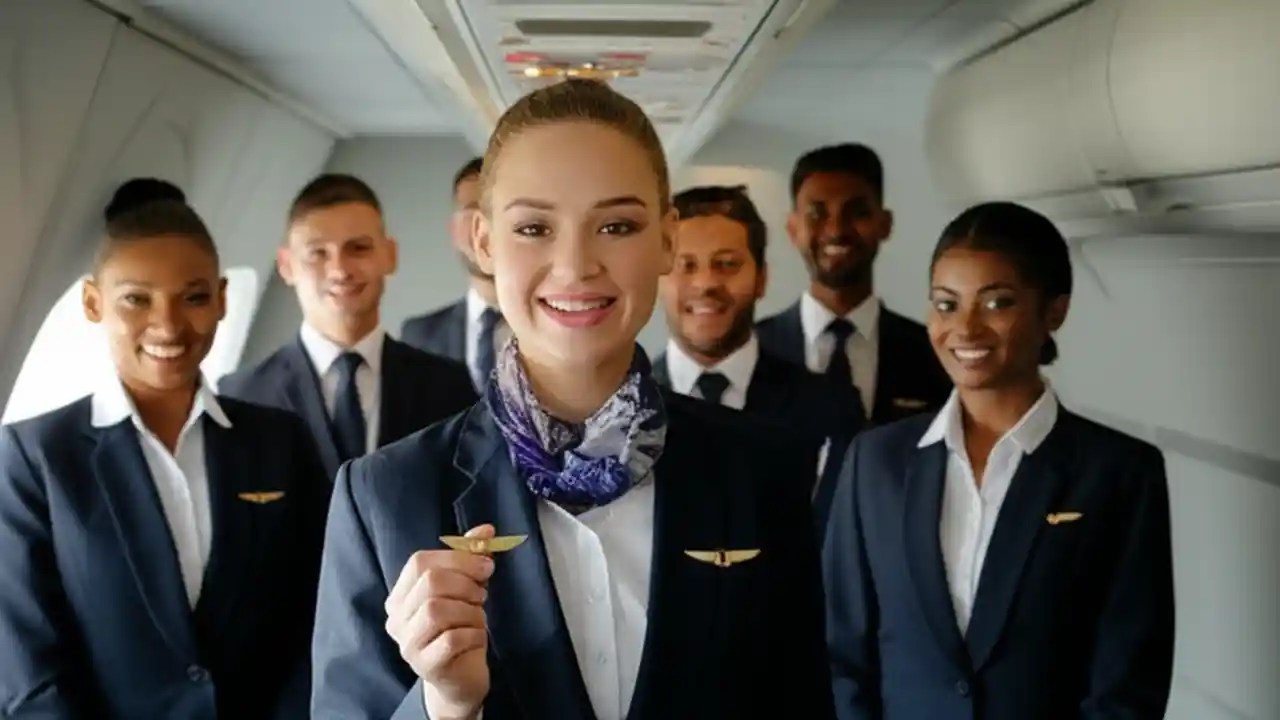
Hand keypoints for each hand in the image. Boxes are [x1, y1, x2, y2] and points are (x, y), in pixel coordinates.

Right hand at [385, 524, 495, 719]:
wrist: (459, 678)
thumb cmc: (459, 628)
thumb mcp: (465, 589)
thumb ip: (471, 559)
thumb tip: (486, 530)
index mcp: (400, 595)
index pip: (419, 562)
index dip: (457, 558)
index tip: (486, 564)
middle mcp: (396, 619)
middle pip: (429, 583)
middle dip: (466, 582)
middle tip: (483, 594)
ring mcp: (407, 644)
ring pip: (437, 610)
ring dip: (469, 609)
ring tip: (478, 616)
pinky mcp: (425, 665)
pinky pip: (451, 639)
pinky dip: (473, 633)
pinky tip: (477, 636)